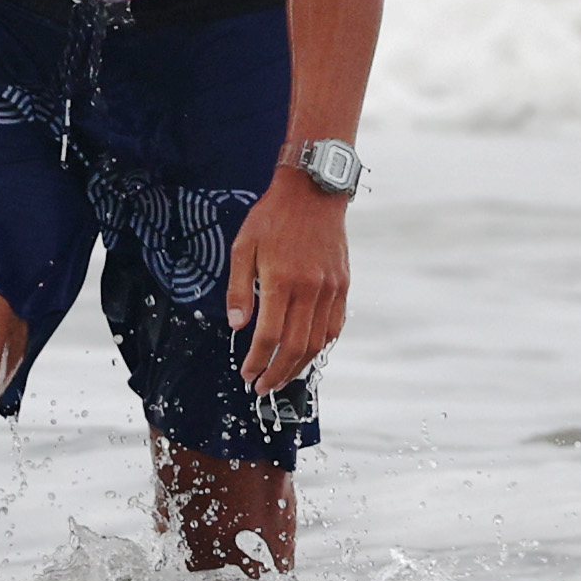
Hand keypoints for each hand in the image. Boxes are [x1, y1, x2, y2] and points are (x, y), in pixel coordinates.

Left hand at [226, 168, 348, 395]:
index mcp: (282, 280)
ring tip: (282, 376)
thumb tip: (237, 326)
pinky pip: (334, 325)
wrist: (313, 192)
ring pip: (318, 341)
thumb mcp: (243, 247)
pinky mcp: (342, 285)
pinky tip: (307, 352)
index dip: (258, 360)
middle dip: (277, 373)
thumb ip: (239, 289)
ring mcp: (330, 288)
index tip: (247, 374)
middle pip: (296, 346)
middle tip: (263, 388)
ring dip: (299, 365)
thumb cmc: (272, 218)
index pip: (270, 336)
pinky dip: (321, 345)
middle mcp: (309, 289)